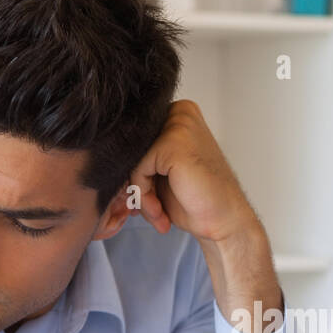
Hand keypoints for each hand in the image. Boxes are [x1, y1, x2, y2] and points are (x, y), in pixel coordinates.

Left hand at [128, 100, 258, 244]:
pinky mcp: (171, 142)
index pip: (137, 140)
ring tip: (158, 214)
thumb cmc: (198, 201)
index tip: (147, 200)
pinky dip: (144, 195)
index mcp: (179, 113)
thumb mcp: (163, 172)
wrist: (224, 222)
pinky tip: (160, 212)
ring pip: (132, 159)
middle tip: (153, 211)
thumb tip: (108, 154)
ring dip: (141, 194)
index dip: (138, 173)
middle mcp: (179, 111)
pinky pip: (137, 169)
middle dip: (137, 183)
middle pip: (133, 148)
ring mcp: (177, 124)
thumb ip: (143, 157)